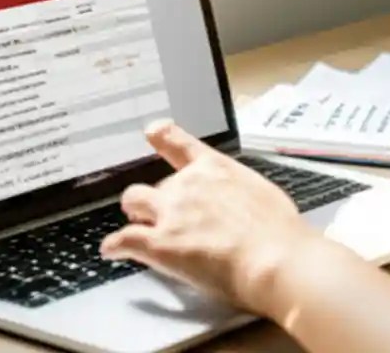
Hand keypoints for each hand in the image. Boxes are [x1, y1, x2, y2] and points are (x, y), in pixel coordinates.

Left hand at [100, 120, 319, 315]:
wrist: (272, 258)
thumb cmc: (278, 231)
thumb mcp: (262, 195)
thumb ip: (239, 194)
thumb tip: (239, 207)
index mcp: (215, 169)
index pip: (180, 143)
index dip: (163, 136)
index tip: (153, 131)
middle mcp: (187, 184)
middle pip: (158, 184)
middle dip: (159, 200)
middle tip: (165, 217)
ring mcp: (170, 213)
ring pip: (133, 201)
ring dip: (134, 214)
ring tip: (135, 225)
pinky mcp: (158, 243)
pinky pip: (123, 240)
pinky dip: (115, 245)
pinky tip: (111, 250)